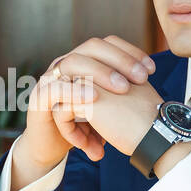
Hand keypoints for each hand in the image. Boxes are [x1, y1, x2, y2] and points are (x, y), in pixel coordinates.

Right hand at [15, 36, 155, 177]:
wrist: (52, 146)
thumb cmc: (82, 123)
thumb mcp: (106, 107)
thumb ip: (121, 94)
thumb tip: (149, 87)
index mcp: (82, 61)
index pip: (108, 43)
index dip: (130, 52)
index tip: (151, 70)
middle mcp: (65, 63)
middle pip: (92, 46)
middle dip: (119, 60)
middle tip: (141, 79)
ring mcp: (50, 78)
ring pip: (73, 62)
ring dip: (100, 73)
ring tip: (122, 89)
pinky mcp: (39, 98)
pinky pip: (56, 89)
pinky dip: (75, 92)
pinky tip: (94, 98)